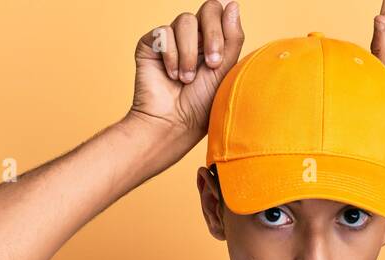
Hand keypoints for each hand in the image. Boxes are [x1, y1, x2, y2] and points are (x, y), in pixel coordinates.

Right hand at [129, 1, 244, 141]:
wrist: (174, 123)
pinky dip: (170, 56)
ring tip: (186, 79)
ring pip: (185, 20)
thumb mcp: (225, 71)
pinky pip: (163, 32)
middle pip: (208, 9)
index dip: (222, 29)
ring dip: (189, 54)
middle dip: (212, 36)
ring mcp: (172, 39)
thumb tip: (233, 3)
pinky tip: (170, 75)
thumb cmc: (201, 105)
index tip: (218, 60)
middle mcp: (194, 37)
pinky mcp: (151, 44)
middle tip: (211, 64)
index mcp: (213, 41)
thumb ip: (232, 37)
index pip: (221, 13)